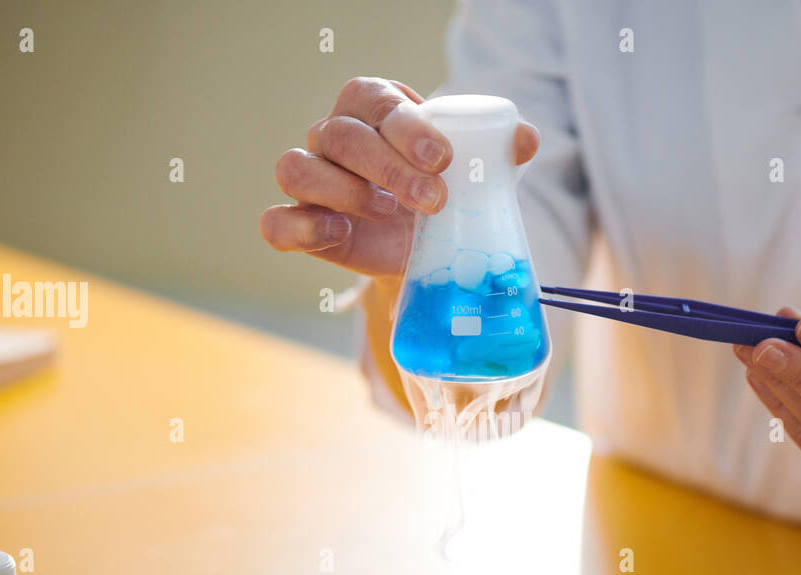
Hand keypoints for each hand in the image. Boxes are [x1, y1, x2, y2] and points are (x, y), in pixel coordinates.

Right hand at [260, 77, 538, 277]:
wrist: (425, 248)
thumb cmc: (445, 191)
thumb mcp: (476, 170)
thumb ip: (499, 150)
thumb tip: (524, 140)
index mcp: (373, 108)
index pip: (375, 101)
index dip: (406, 127)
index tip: (444, 159)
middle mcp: (333, 137)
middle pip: (341, 135)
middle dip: (389, 167)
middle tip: (434, 199)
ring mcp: (311, 181)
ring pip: (296, 168)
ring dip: (344, 191)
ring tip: (387, 213)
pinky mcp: (300, 226)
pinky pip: (276, 222)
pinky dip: (302, 226)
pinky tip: (340, 233)